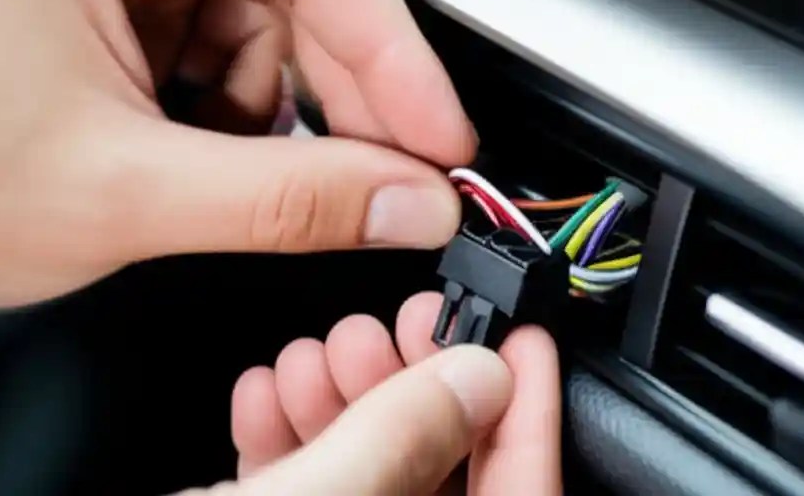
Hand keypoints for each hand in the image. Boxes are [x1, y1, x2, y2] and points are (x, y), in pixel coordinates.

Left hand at [0, 0, 475, 307]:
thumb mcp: (129, 194)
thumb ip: (294, 200)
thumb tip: (412, 200)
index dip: (393, 54)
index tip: (441, 137)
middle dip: (351, 93)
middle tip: (403, 179)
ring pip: (282, 18)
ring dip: (295, 111)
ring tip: (264, 179)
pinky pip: (243, 39)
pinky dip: (254, 110)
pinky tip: (225, 155)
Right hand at [214, 292, 561, 494]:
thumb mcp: (313, 495)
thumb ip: (402, 435)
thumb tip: (476, 375)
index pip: (526, 487)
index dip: (534, 407)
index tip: (524, 337)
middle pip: (444, 462)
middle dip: (420, 382)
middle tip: (406, 324)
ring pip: (373, 465)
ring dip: (347, 396)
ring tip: (321, 351)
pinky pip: (308, 479)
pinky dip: (291, 432)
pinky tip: (269, 389)